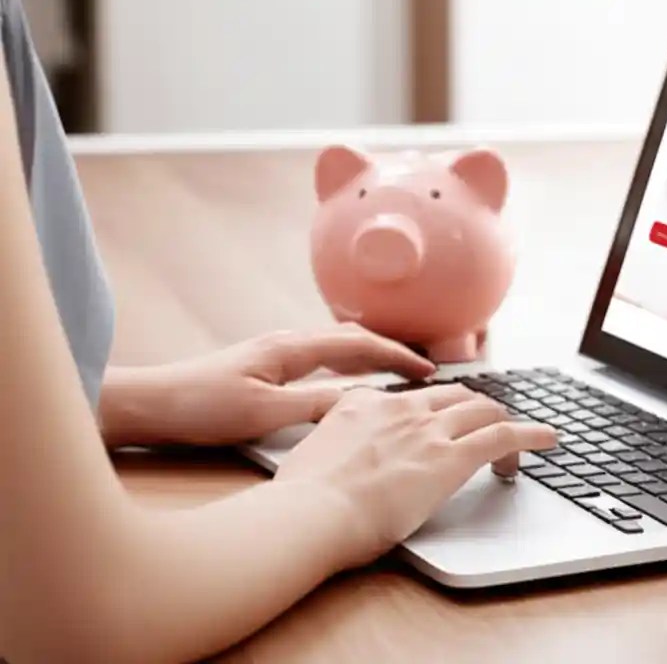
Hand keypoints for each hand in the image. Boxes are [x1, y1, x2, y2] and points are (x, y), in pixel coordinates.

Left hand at [99, 323, 436, 446]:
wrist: (150, 404)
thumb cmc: (201, 407)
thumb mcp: (264, 413)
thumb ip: (315, 405)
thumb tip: (362, 402)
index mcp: (291, 348)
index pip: (358, 345)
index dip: (397, 356)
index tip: (428, 370)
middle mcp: (286, 343)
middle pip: (352, 340)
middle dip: (391, 352)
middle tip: (425, 370)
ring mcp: (274, 353)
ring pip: (336, 348)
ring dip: (371, 358)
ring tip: (399, 375)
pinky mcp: (264, 367)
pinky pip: (320, 359)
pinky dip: (348, 366)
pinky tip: (351, 383)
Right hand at [275, 384, 556, 566]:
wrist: (310, 514)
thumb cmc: (302, 501)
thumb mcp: (309, 459)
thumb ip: (331, 451)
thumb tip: (332, 464)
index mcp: (361, 404)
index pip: (409, 398)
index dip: (431, 412)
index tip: (438, 426)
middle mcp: (400, 409)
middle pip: (454, 397)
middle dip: (474, 411)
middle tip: (484, 431)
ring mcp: (428, 430)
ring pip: (482, 411)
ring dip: (502, 425)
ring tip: (517, 443)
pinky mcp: (451, 457)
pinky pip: (504, 436)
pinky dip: (532, 434)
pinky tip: (549, 439)